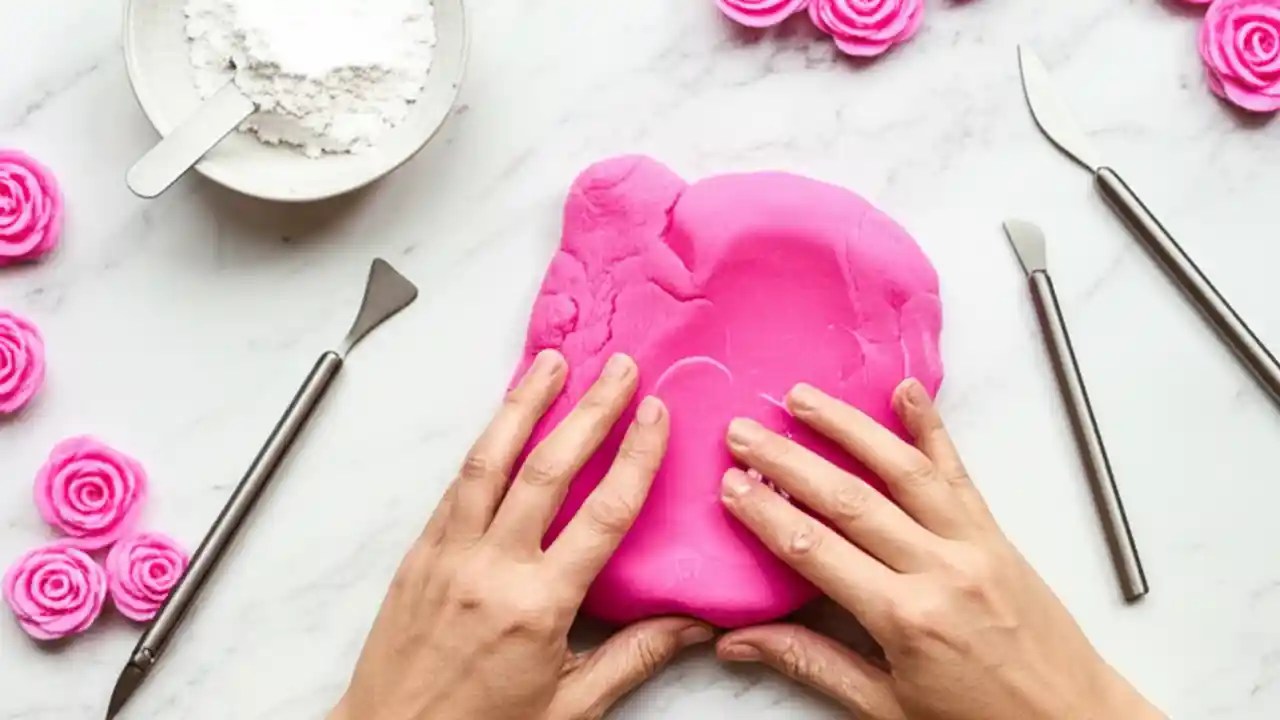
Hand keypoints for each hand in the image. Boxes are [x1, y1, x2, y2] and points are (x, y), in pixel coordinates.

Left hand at [331, 351, 711, 719]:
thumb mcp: (570, 708)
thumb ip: (634, 658)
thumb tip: (693, 624)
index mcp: (538, 606)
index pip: (602, 515)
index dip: (634, 458)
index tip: (655, 414)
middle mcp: (492, 567)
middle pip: (548, 469)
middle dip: (588, 410)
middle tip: (618, 368)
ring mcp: (450, 553)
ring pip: (491, 460)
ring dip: (524, 404)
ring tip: (550, 363)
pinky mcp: (420, 551)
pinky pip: (456, 484)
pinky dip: (484, 443)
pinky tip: (502, 419)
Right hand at [715, 380, 1163, 719]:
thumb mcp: (887, 708)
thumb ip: (812, 664)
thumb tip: (738, 642)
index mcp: (905, 618)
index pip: (816, 550)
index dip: (765, 515)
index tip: (729, 485)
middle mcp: (939, 570)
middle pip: (849, 499)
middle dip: (788, 461)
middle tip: (743, 432)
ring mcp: (971, 544)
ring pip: (902, 469)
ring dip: (848, 427)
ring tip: (803, 398)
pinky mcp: (996, 534)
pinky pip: (958, 472)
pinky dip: (932, 428)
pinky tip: (906, 391)